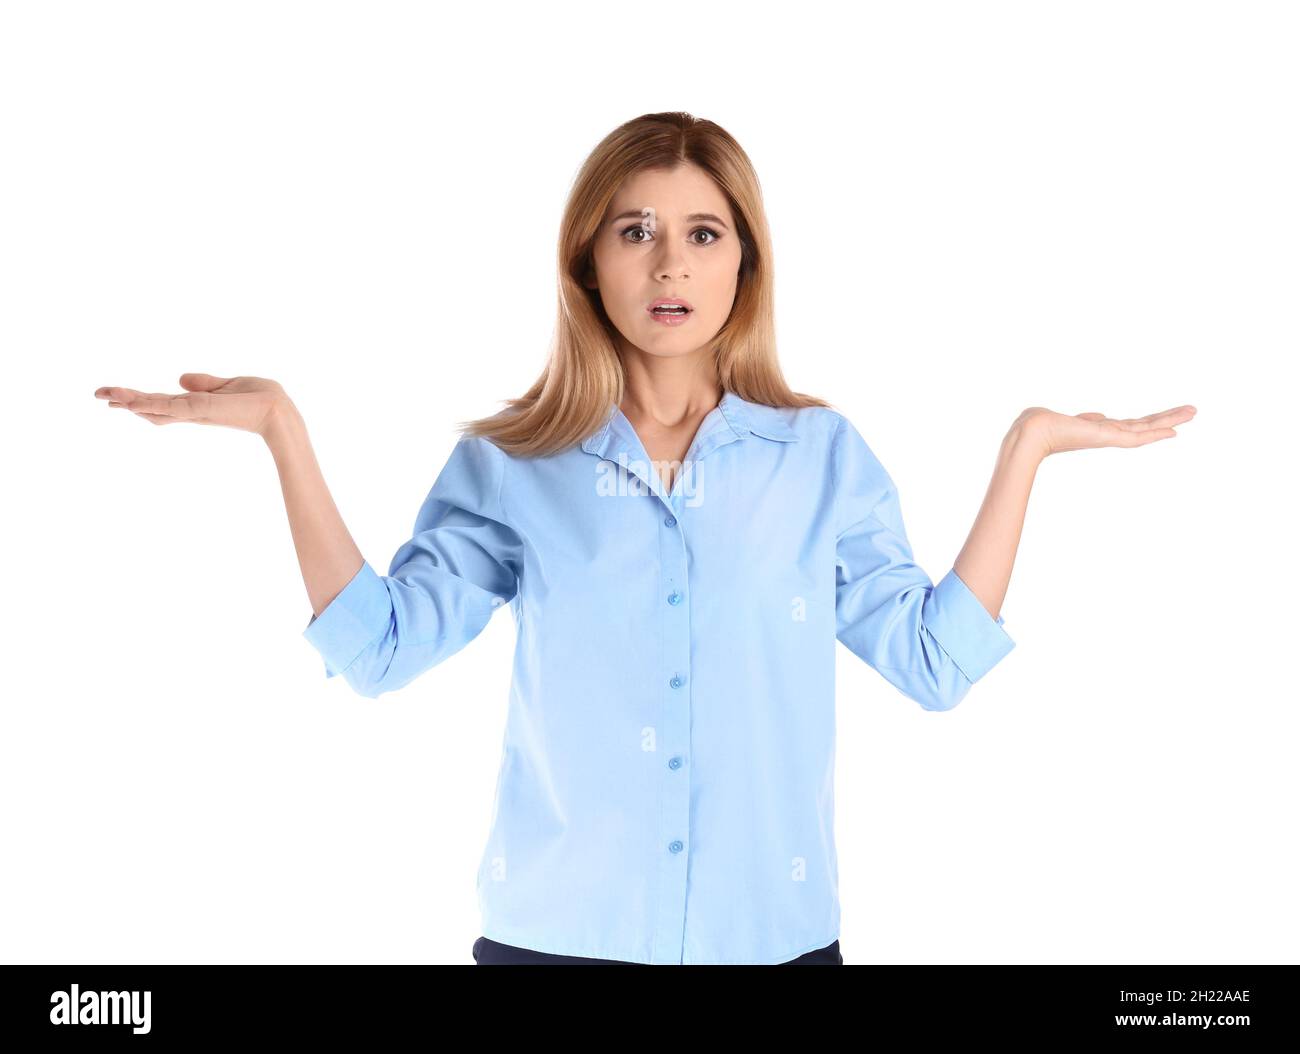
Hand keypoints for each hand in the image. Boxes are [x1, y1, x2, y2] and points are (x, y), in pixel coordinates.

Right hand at [93, 374, 289, 437]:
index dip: (140, 398)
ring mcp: (195, 412)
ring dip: (128, 398)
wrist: (279, 412)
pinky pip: (168, 405)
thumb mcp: (228, 384)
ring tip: (104, 393)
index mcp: (198, 406)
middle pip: (152, 406)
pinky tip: (128, 401)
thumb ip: (205, 383)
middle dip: (125, 399)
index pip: (162, 402)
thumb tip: (181, 378)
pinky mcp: (200, 409)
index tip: (116, 395)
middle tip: (97, 393)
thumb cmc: (261, 399)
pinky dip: (148, 403)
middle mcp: (192, 411)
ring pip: (154, 406)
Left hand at [1012, 404, 1196, 458]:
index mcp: (1102, 429)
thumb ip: (1089, 419)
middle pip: (1146, 425)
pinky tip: (1173, 431)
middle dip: (1169, 418)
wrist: (1032, 432)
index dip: (1151, 423)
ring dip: (1171, 419)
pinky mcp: (1107, 438)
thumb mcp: (1073, 419)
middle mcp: (1109, 434)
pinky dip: (1155, 433)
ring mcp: (1110, 436)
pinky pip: (1137, 436)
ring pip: (1147, 428)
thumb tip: (1098, 416)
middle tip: (1193, 411)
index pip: (1133, 425)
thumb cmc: (1044, 425)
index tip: (1169, 420)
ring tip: (1193, 412)